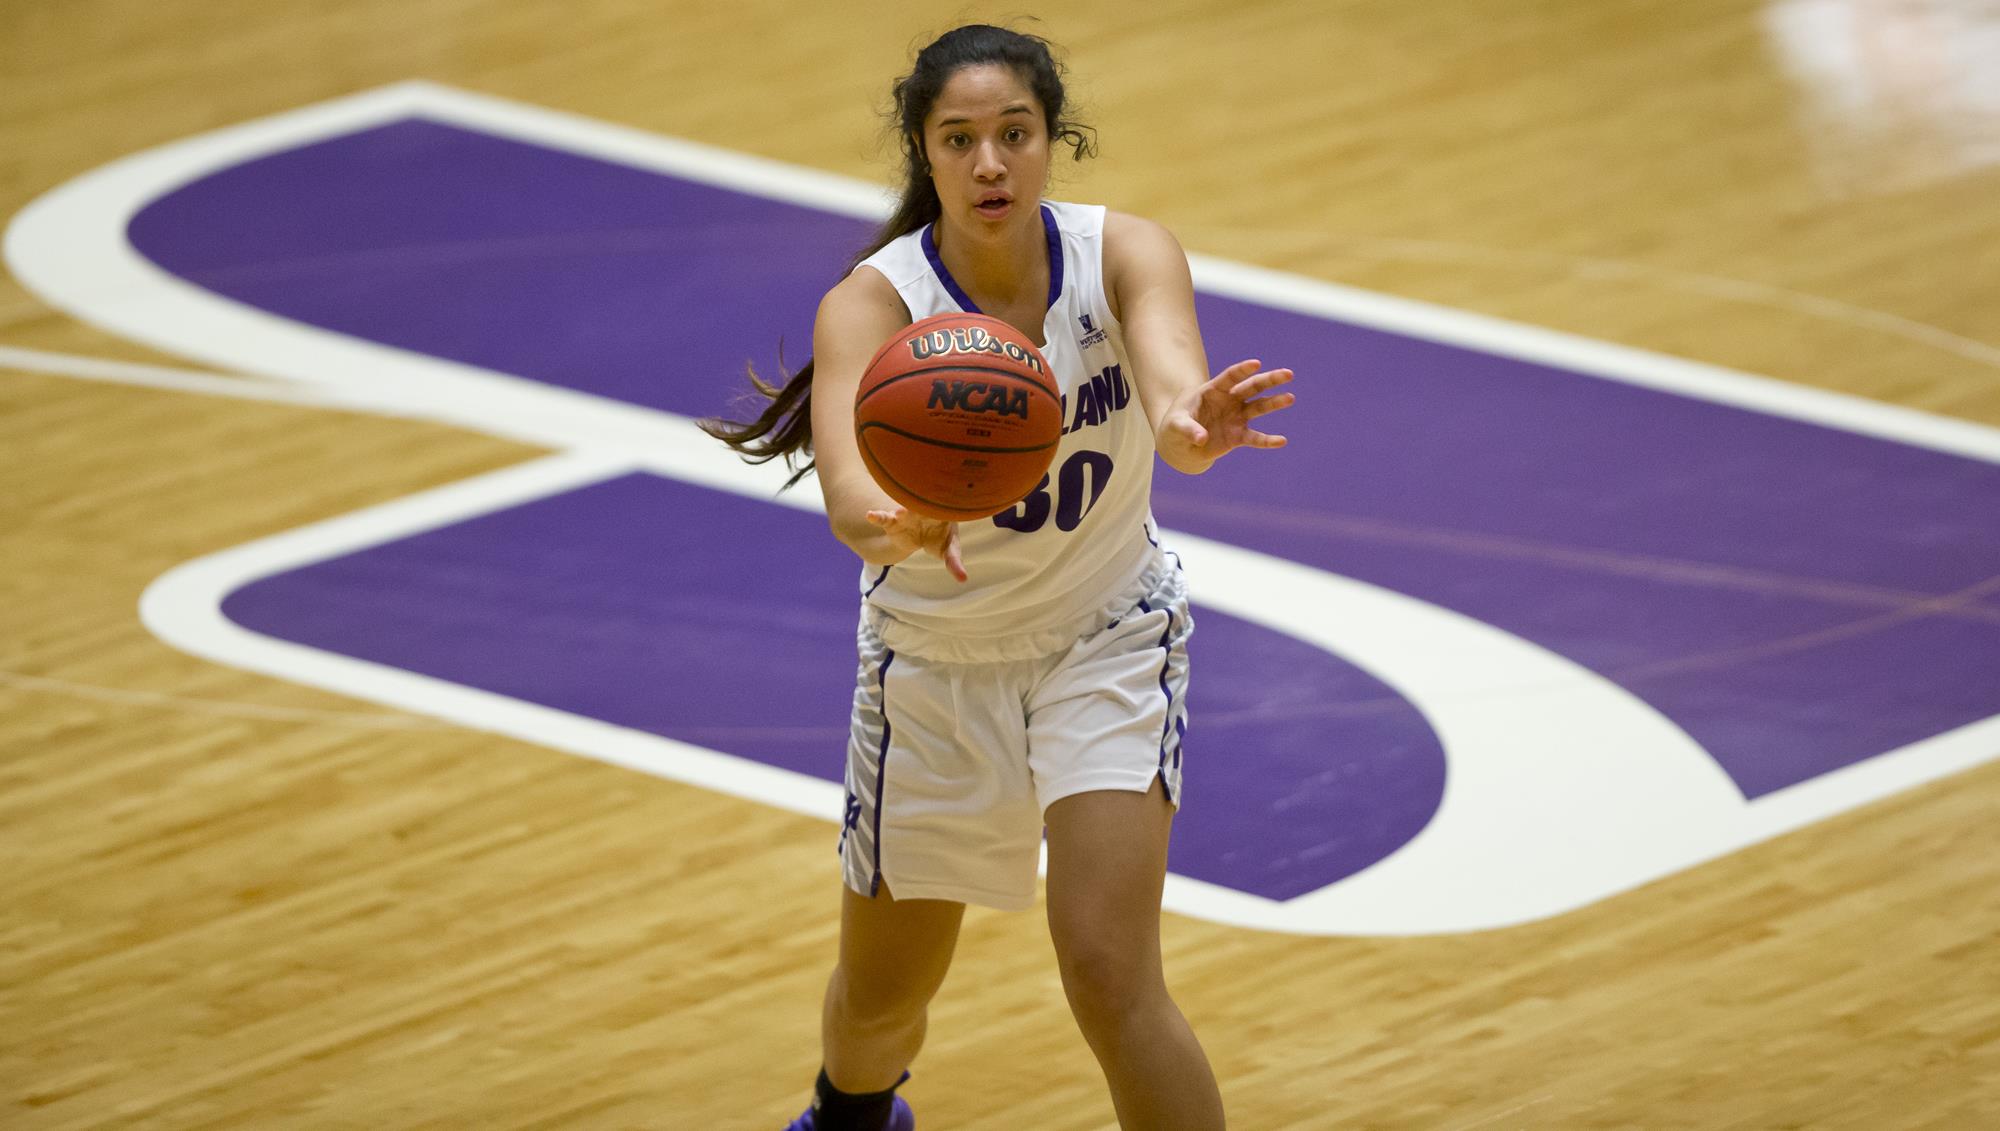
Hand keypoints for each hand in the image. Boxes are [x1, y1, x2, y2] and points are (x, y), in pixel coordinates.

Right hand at [866, 506, 967, 582]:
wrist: (921, 533)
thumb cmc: (939, 536)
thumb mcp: (949, 549)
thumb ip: (954, 562)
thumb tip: (963, 579)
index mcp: (941, 513)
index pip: (944, 511)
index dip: (945, 512)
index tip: (947, 514)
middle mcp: (923, 510)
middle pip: (922, 507)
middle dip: (923, 507)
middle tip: (926, 506)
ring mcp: (907, 515)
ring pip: (903, 510)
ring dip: (903, 511)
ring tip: (900, 512)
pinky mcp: (893, 522)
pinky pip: (884, 518)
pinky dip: (877, 516)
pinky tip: (869, 515)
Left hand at [1156, 359, 1294, 473]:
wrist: (1181, 444)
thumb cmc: (1176, 427)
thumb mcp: (1175, 426)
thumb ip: (1187, 428)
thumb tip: (1201, 438)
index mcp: (1213, 390)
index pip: (1230, 377)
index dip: (1242, 370)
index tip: (1256, 363)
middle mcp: (1229, 400)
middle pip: (1252, 387)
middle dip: (1270, 380)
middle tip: (1288, 373)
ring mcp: (1236, 417)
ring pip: (1259, 407)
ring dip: (1274, 403)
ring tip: (1290, 397)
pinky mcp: (1238, 436)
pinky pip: (1255, 438)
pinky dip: (1267, 440)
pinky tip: (1281, 441)